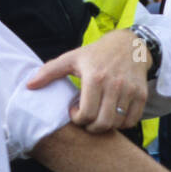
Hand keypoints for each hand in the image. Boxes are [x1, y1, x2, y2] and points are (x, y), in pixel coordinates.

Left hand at [25, 28, 149, 131]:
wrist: (130, 44)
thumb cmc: (97, 53)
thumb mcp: (72, 58)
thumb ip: (49, 72)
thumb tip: (28, 85)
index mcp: (95, 77)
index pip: (87, 114)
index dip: (78, 119)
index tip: (75, 110)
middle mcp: (115, 84)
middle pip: (102, 123)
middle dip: (91, 127)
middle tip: (87, 118)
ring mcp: (130, 90)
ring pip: (117, 123)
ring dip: (106, 125)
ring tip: (99, 114)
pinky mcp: (141, 94)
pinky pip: (132, 120)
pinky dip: (122, 123)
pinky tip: (113, 113)